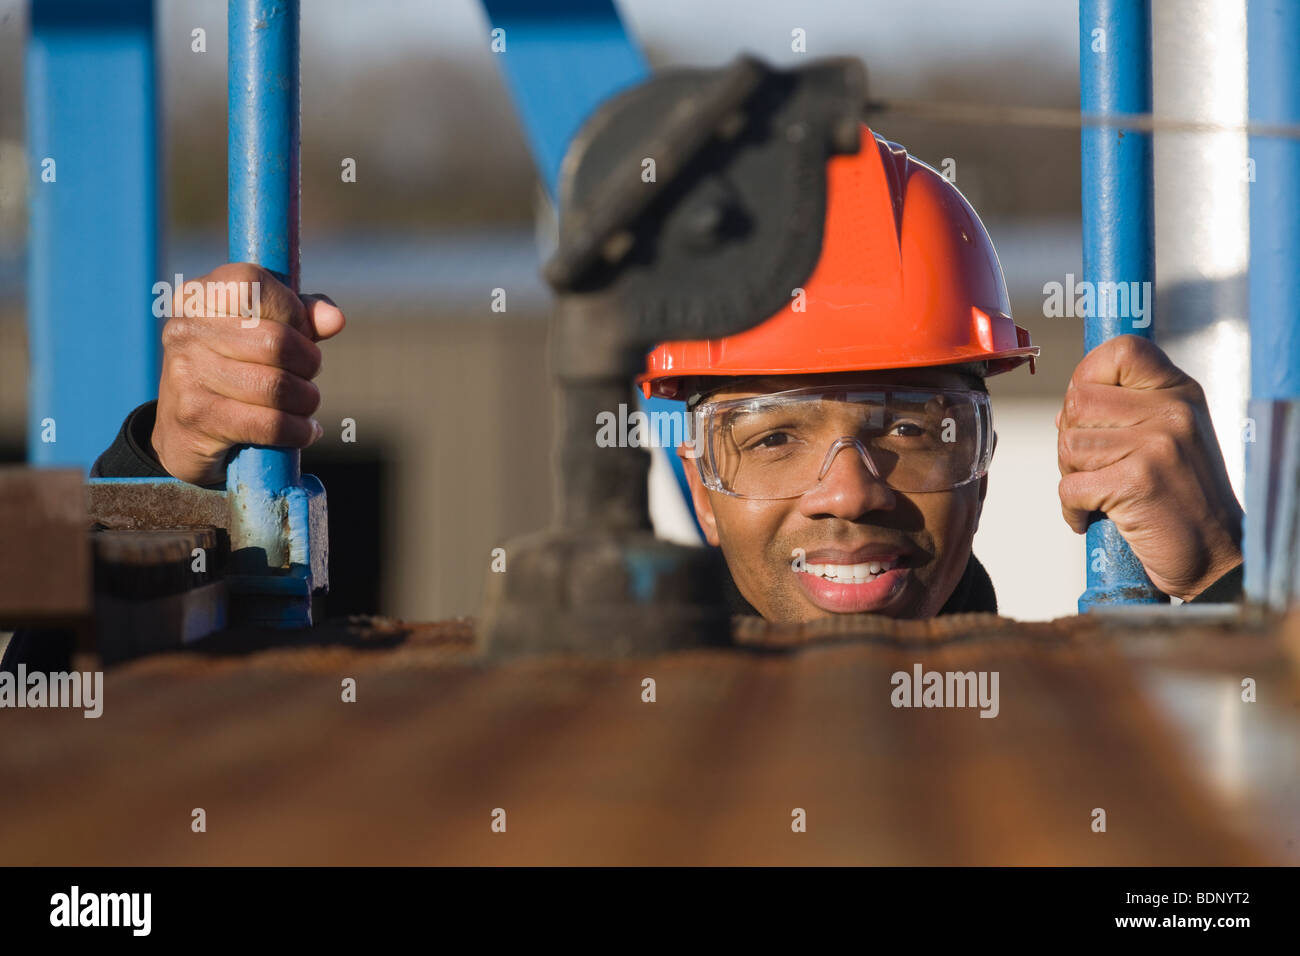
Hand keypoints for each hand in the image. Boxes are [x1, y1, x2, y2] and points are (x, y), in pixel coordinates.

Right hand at [151, 262, 345, 485]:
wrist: (183, 437)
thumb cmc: (234, 372)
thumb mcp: (261, 333)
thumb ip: (300, 317)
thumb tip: (334, 318)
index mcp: (197, 297)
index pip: (252, 283)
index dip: (291, 309)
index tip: (303, 332)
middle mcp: (185, 330)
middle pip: (275, 340)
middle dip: (308, 362)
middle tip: (308, 374)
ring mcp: (186, 374)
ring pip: (277, 385)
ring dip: (307, 399)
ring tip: (305, 402)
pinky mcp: (198, 418)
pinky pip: (271, 423)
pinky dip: (299, 430)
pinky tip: (304, 430)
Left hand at [1056, 335, 1242, 600]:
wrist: (1215, 556)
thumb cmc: (1182, 498)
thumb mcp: (1170, 437)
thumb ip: (1128, 411)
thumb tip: (1069, 405)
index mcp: (1179, 393)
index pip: (1122, 350)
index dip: (1087, 375)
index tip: (1087, 410)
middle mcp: (1172, 412)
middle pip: (1078, 402)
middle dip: (1070, 438)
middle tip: (1090, 466)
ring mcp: (1157, 445)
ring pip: (1070, 444)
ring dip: (1071, 474)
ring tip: (1099, 492)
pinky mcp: (1139, 482)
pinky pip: (1070, 486)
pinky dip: (1071, 508)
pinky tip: (1092, 516)